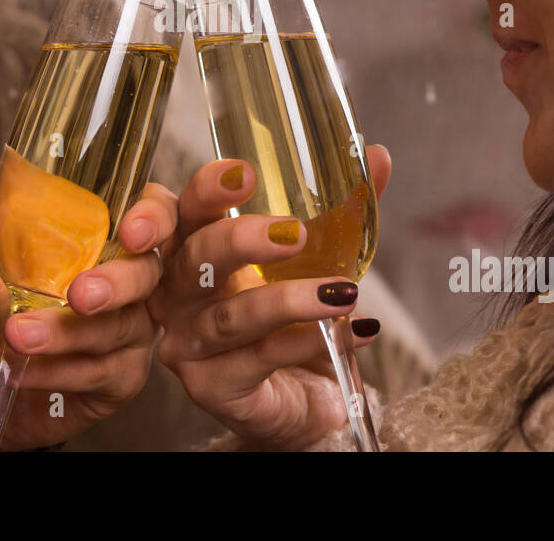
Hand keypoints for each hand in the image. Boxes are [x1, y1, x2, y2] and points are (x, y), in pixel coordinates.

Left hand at [0, 182, 176, 449]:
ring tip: (14, 334)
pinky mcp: (115, 378)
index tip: (132, 231)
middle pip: (147, 272)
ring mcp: (124, 329)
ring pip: (118, 327)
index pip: (151, 210)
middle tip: (79, 295)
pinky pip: (101, 373)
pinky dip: (56, 372)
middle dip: (118, 283)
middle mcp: (122, 277)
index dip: (155, 217)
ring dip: (67, 333)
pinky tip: (13, 370)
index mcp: (96, 233)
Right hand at [148, 145, 391, 449]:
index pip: (180, 211)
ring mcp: (189, 344)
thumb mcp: (321, 258)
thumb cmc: (295, 319)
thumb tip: (376, 157)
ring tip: (343, 292)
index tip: (243, 174)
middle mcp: (178, 295)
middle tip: (296, 233)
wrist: (306, 397)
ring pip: (230, 316)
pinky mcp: (212, 387)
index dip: (204, 191)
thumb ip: (342, 209)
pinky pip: (258, 358)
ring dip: (289, 301)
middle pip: (193, 259)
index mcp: (192, 249)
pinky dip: (307, 343)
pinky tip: (352, 330)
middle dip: (242, 240)